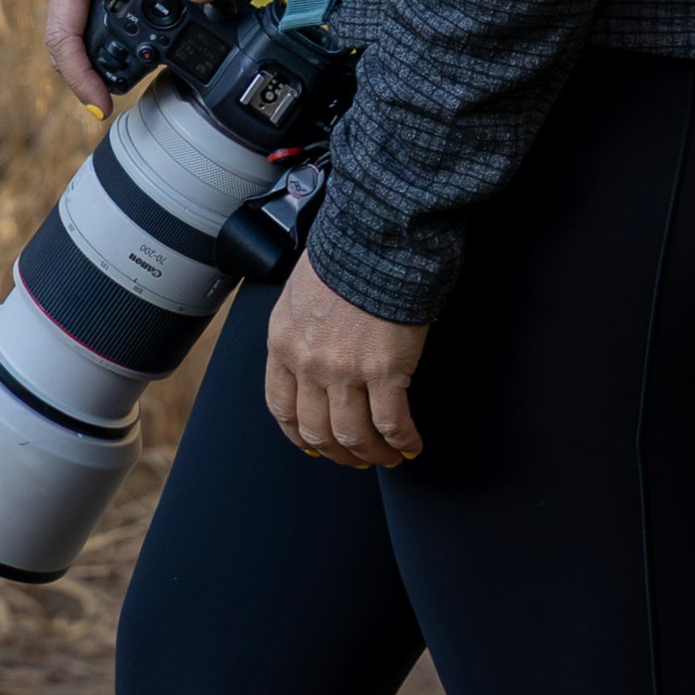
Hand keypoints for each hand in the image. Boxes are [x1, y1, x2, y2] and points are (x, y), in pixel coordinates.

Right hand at [48, 0, 219, 107]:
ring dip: (97, 54)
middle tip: (119, 98)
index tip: (100, 105)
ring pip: (76, 23)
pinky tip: (133, 41)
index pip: (61, 34)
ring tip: (129, 78)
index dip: (78, 76)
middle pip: (66, 37)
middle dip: (88, 73)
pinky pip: (89, 6)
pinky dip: (104, 31)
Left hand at [262, 249, 426, 468]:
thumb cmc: (348, 251)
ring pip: (353, 435)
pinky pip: (391, 422)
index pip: (282, 406)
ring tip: (389, 457)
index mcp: (283, 342)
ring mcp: (344, 370)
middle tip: (356, 459)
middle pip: (316, 430)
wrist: (378, 235)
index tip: (312, 445)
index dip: (298, 434)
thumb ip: (304, 326)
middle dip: (338, 453)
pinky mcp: (385, 370)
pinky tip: (412, 445)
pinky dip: (403, 441)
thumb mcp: (303, 290)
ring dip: (373, 454)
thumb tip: (319, 345)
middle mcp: (308, 363)